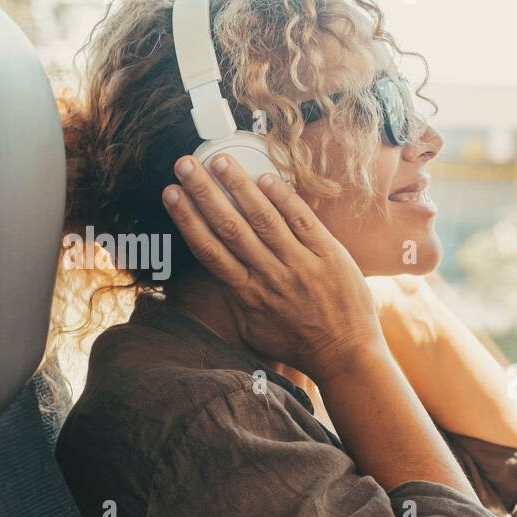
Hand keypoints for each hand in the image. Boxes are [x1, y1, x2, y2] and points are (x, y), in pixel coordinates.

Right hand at [162, 154, 382, 382]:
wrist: (346, 355)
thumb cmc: (299, 343)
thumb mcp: (256, 328)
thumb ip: (235, 300)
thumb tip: (214, 276)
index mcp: (247, 293)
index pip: (209, 250)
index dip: (187, 219)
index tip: (170, 193)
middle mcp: (270, 276)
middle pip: (230, 227)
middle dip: (204, 193)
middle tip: (185, 164)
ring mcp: (300, 264)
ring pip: (264, 219)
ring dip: (239, 187)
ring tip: (220, 160)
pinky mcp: (329, 255)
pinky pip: (303, 221)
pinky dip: (284, 198)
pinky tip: (266, 177)